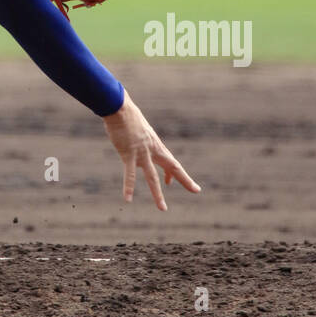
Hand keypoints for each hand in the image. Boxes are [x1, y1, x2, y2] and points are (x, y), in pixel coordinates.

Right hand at [102, 92, 200, 210]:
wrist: (118, 107)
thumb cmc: (125, 113)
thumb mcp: (136, 125)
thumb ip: (136, 133)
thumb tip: (129, 129)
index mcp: (155, 143)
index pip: (169, 160)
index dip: (172, 173)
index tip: (171, 183)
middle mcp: (152, 149)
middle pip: (172, 167)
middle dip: (184, 179)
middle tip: (196, 190)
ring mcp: (142, 153)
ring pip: (152, 177)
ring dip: (158, 194)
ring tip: (163, 209)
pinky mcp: (129, 154)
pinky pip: (130, 174)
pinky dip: (128, 187)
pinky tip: (128, 199)